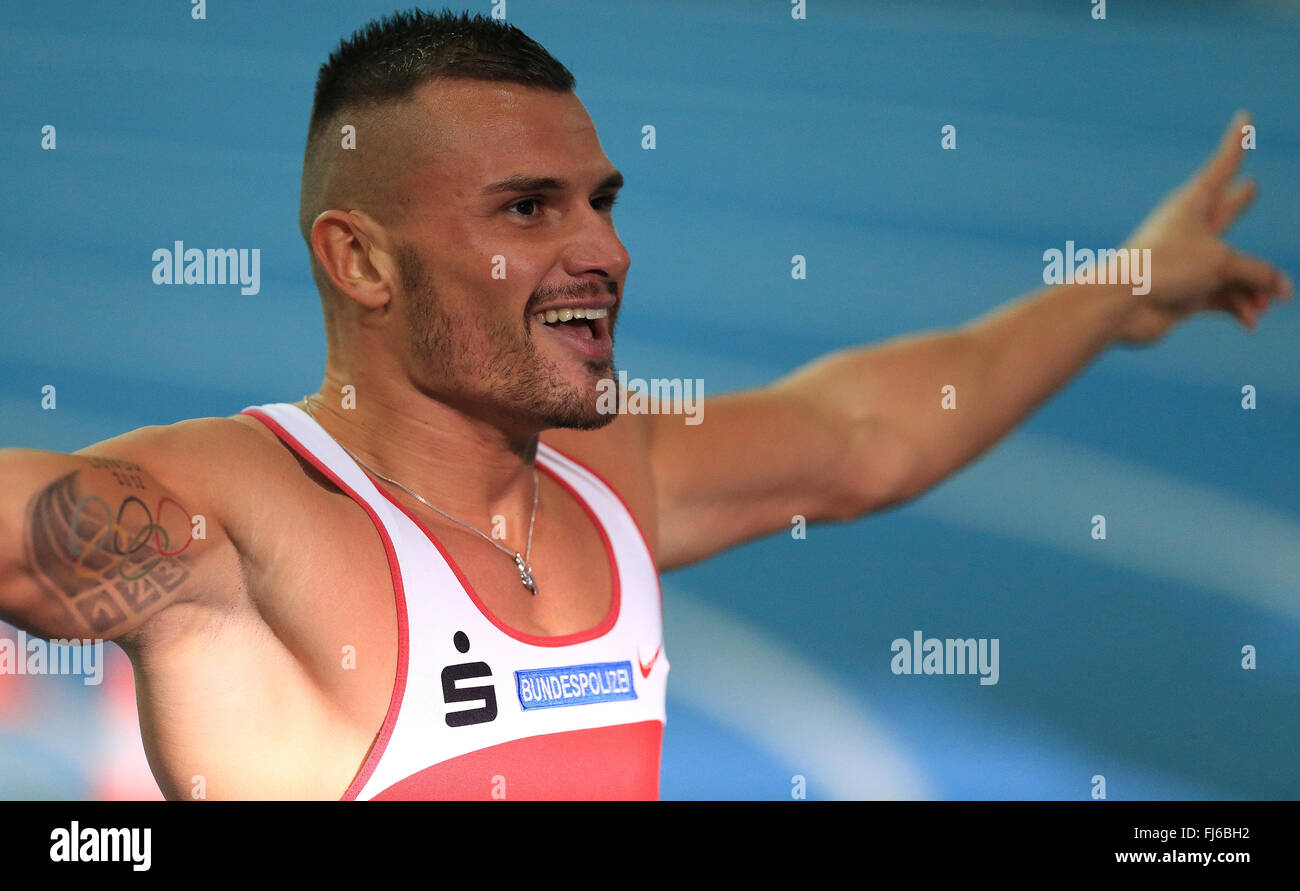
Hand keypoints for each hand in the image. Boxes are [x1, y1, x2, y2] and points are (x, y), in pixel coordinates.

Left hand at [1116, 111, 1292, 344]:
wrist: (1122, 305)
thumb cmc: (1165, 268)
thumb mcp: (1221, 262)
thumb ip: (1257, 273)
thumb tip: (1279, 291)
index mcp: (1193, 204)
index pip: (1223, 165)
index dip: (1237, 142)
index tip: (1244, 116)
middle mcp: (1191, 230)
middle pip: (1225, 211)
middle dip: (1238, 202)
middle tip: (1250, 187)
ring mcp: (1189, 262)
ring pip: (1234, 267)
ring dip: (1253, 286)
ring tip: (1268, 302)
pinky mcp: (1186, 293)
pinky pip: (1223, 297)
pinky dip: (1239, 307)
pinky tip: (1251, 319)